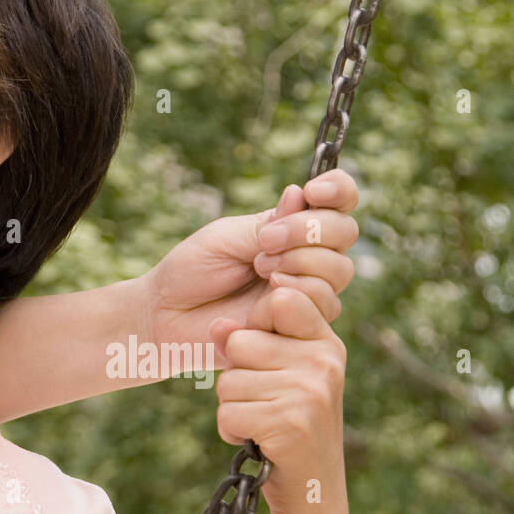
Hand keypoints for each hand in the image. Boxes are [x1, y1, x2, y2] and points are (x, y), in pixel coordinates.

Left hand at [140, 169, 359, 362]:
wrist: (168, 314)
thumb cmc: (192, 269)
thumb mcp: (226, 237)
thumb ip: (269, 224)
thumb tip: (300, 193)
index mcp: (291, 226)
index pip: (336, 200)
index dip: (337, 189)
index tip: (313, 190)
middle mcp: (308, 255)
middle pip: (345, 232)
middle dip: (309, 231)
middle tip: (265, 243)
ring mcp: (308, 289)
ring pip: (338, 270)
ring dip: (299, 264)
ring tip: (259, 270)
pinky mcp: (303, 323)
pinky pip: (324, 306)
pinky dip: (295, 294)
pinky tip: (266, 298)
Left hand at [213, 280, 350, 513]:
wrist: (313, 489)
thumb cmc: (288, 421)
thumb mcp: (279, 372)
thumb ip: (248, 339)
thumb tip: (219, 325)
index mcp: (325, 343)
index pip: (280, 299)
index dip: (256, 321)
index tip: (263, 348)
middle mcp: (324, 362)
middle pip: (240, 343)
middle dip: (238, 374)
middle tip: (265, 400)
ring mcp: (309, 392)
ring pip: (228, 380)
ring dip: (233, 404)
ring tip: (263, 420)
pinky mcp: (289, 423)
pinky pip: (227, 412)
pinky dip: (231, 430)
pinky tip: (258, 439)